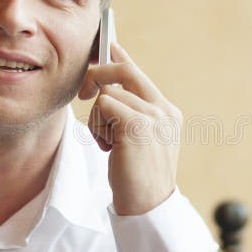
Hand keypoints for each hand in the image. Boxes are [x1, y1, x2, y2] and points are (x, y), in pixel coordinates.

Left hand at [78, 42, 181, 215]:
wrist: (148, 207)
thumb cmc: (138, 177)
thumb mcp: (139, 140)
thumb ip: (130, 114)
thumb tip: (105, 87)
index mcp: (167, 112)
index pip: (139, 73)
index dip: (120, 57)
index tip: (107, 45)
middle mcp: (164, 110)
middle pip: (125, 71)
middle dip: (97, 74)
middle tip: (83, 92)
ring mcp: (153, 117)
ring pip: (108, 94)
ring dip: (97, 119)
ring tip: (108, 144)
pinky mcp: (137, 125)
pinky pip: (103, 106)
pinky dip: (98, 126)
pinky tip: (108, 148)